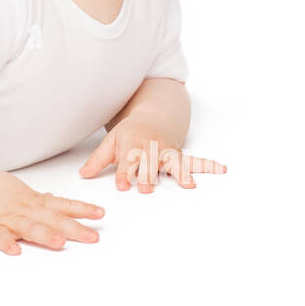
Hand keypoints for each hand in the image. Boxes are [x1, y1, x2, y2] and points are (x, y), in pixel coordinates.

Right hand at [0, 170, 104, 254]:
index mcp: (36, 204)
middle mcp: (26, 211)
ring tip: (59, 243)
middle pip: (53, 220)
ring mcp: (8, 219)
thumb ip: (44, 201)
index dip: (82, 209)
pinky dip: (5, 243)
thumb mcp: (26, 194)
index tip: (100, 214)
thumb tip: (61, 202)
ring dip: (44, 235)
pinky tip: (14, 251)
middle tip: (93, 237)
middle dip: (74, 229)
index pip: (63, 206)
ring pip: (29, 228)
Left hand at [79, 116, 226, 192]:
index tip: (122, 185)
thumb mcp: (110, 142)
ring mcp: (167, 153)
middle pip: (150, 165)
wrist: (153, 118)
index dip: (124, 174)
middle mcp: (151, 150)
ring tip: (188, 184)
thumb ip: (98, 160)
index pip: (126, 163)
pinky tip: (221, 169)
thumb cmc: (129, 134)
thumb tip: (83, 175)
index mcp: (132, 147)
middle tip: (147, 188)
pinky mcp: (179, 156)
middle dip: (149, 175)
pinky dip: (208, 165)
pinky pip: (194, 161)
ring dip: (180, 173)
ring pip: (174, 163)